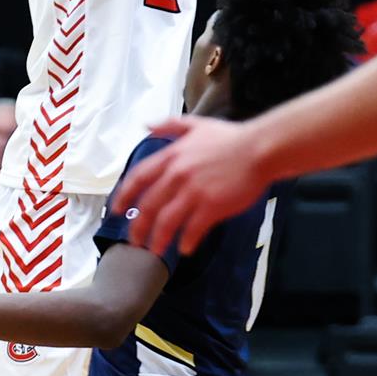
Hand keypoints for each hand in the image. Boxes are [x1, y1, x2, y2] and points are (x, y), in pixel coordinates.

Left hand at [113, 115, 267, 254]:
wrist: (260, 149)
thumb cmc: (231, 138)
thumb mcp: (196, 124)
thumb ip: (170, 125)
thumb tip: (146, 126)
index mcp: (172, 156)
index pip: (139, 178)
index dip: (124, 195)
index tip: (117, 210)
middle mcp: (178, 174)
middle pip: (149, 205)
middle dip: (138, 226)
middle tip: (135, 240)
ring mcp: (194, 191)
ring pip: (167, 221)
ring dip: (159, 239)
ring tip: (156, 251)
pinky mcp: (212, 206)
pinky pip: (193, 229)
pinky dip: (186, 241)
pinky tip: (186, 248)